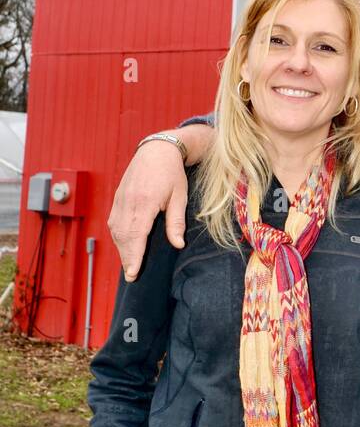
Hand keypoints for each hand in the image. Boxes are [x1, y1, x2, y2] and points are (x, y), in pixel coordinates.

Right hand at [108, 128, 205, 279]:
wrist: (156, 150)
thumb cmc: (172, 173)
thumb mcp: (179, 196)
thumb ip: (176, 222)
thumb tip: (178, 245)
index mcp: (145, 202)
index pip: (137, 235)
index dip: (134, 256)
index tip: (133, 273)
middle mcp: (129, 202)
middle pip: (123, 236)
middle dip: (126, 258)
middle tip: (131, 276)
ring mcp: (120, 199)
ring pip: (116, 230)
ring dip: (121, 248)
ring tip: (129, 264)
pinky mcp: (117, 198)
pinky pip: (113, 221)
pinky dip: (117, 236)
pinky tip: (123, 245)